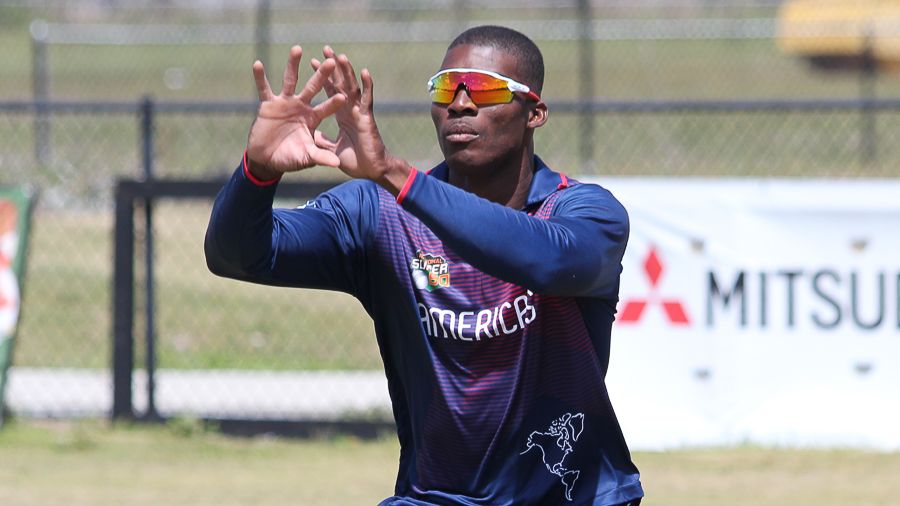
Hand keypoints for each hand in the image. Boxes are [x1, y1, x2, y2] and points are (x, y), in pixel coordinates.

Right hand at [245, 46, 346, 179]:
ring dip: (293, 65)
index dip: (334, 102)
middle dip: (321, 75)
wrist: (268, 159)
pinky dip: (260, 77)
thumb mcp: (307, 157)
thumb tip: (337, 164)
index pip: (326, 108)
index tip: (344, 95)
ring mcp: (285, 103)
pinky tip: (258, 64)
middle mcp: (301, 106)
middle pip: (313, 88)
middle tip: (331, 61)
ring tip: (298, 48)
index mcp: (313, 118)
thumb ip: (321, 157)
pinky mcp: (268, 104)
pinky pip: (264, 88)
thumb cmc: (291, 158)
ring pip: (290, 80)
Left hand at [311, 48, 410, 192]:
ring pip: (352, 87)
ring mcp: (359, 112)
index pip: (330, 92)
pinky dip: (367, 85)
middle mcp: (350, 110)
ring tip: (340, 55)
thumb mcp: (332, 149)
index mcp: (342, 115)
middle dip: (333, 67)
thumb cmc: (356, 162)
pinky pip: (367, 99)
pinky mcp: (367, 118)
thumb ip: (323, 141)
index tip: (314, 62)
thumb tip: (312, 135)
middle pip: (340, 84)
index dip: (323, 78)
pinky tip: (364, 71)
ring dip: (347, 71)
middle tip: (326, 49)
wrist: (372, 171)